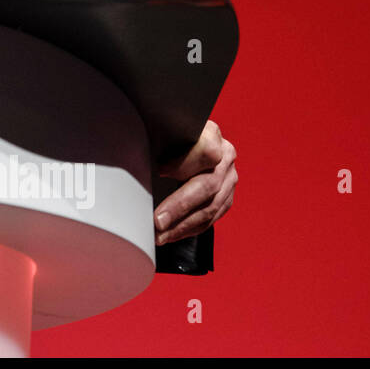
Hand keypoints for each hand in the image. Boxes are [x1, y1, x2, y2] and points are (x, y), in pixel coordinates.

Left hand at [154, 119, 236, 244]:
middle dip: (180, 207)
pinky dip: (190, 228)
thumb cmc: (165, 135)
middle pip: (208, 185)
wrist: (183, 138)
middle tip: (157, 222)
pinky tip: (171, 235)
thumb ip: (156, 144)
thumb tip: (139, 162)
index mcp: (211, 133)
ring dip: (183, 225)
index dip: (182, 164)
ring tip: (160, 236)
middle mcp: (226, 155)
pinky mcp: (227, 195)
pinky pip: (212, 217)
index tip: (158, 173)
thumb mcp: (161, 132)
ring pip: (211, 207)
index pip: (206, 152)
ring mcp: (230, 177)